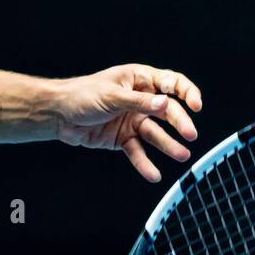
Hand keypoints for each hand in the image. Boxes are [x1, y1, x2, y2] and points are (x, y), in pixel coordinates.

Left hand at [53, 63, 202, 182]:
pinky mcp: (123, 138)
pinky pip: (138, 151)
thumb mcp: (111, 96)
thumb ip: (139, 101)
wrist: (58, 115)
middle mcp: (140, 100)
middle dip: (180, 122)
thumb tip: (166, 103)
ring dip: (168, 145)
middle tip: (190, 135)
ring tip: (182, 155)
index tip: (196, 106)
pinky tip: (154, 174)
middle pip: (167, 111)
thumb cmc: (82, 95)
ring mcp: (132, 120)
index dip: (187, 93)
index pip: (172, 83)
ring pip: (155, 134)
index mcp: (139, 80)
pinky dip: (145, 163)